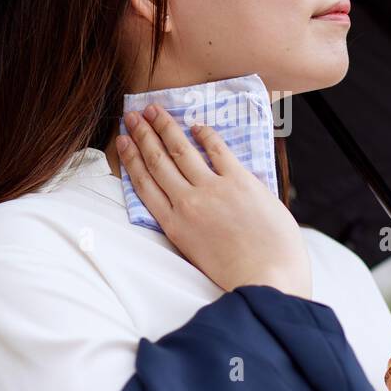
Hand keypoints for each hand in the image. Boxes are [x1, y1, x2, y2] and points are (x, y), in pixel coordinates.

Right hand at [117, 103, 311, 298]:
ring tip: (154, 110)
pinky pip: (217, 151)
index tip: (122, 142)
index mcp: (175, 227)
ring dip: (166, 127)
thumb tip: (192, 210)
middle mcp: (187, 204)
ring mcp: (213, 190)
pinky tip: (196, 125)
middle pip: (158, 163)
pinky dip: (205, 135)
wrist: (268, 280)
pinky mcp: (239, 182)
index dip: (131, 160)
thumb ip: (190, 230)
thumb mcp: (198, 255)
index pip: (145, 185)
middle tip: (132, 115)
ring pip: (181, 151)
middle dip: (143, 136)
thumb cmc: (239, 275)